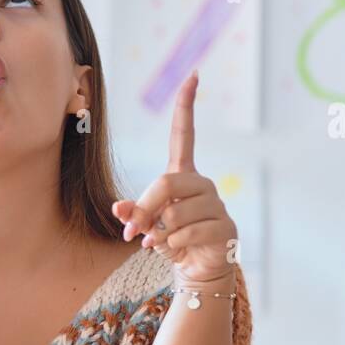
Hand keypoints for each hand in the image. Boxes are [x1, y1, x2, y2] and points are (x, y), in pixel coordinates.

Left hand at [111, 72, 238, 288]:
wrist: (197, 268)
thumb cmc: (170, 239)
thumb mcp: (146, 225)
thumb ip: (133, 214)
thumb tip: (120, 210)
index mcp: (183, 174)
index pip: (185, 134)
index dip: (187, 106)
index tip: (193, 76)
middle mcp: (202, 183)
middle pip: (166, 184)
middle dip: (144, 210)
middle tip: (132, 233)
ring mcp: (216, 204)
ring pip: (176, 213)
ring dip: (159, 234)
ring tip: (159, 243)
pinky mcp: (224, 226)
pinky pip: (188, 232)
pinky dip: (172, 245)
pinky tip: (176, 250)